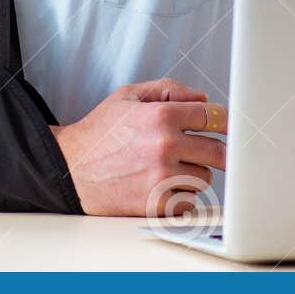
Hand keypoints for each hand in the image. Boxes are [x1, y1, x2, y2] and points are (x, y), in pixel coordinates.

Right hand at [50, 77, 228, 216]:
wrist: (71, 169)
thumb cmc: (100, 133)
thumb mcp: (129, 96)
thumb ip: (169, 89)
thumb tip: (204, 98)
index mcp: (161, 116)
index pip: (214, 116)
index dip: (222, 120)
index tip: (224, 126)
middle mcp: (165, 146)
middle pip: (220, 151)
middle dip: (219, 150)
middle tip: (210, 150)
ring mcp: (162, 177)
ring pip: (205, 177)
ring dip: (195, 173)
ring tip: (170, 167)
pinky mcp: (157, 204)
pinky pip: (190, 200)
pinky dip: (181, 195)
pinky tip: (163, 185)